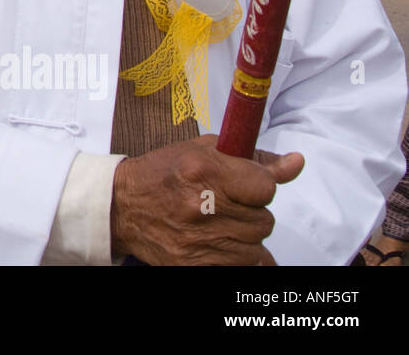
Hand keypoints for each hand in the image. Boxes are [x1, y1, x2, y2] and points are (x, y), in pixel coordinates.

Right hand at [110, 134, 304, 264]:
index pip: (265, 188)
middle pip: (264, 220)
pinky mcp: (194, 264)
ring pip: (256, 247)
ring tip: (219, 223)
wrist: (122, 205)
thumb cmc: (162, 173)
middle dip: (251, 213)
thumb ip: (251, 159)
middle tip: (226, 205)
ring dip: (244, 237)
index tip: (246, 186)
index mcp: (204, 170)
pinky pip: (241, 265)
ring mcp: (199, 239)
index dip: (259, 186)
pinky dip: (235, 256)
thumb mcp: (202, 152)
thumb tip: (296, 163)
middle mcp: (203, 205)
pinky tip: (218, 242)